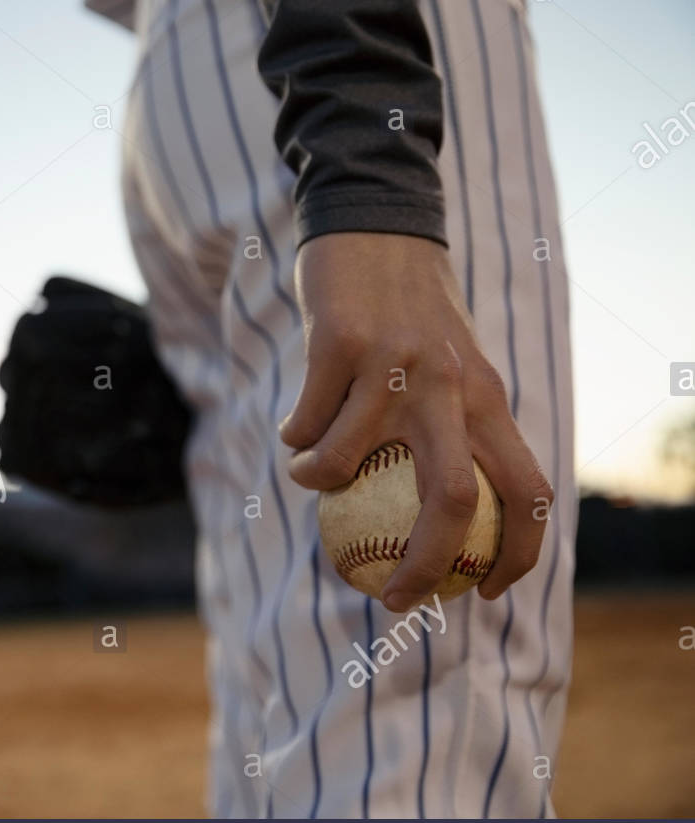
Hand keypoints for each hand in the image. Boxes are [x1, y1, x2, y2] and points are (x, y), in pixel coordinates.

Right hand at [279, 232, 552, 611]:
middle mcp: (452, 384)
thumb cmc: (409, 313)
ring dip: (316, 482)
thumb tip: (437, 521)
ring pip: (345, 462)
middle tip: (391, 596)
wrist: (373, 226)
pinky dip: (293, 440)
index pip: (528, 491)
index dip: (518, 555)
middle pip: (451, 500)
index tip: (484, 591)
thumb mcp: (452, 368)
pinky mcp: (339, 342)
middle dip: (421, 566)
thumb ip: (455, 428)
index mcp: (488, 397)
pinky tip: (295, 426)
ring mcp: (394, 363)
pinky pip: (305, 422)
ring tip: (308, 474)